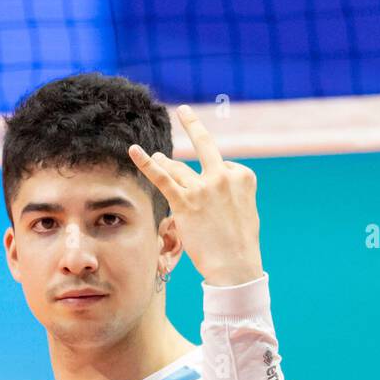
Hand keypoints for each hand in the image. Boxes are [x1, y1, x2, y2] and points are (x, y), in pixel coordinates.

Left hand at [128, 104, 262, 286]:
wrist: (236, 267)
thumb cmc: (241, 246)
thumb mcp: (246, 212)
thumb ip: (234, 194)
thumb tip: (221, 189)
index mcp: (244, 176)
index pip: (223, 167)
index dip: (215, 180)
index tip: (215, 195)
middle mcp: (224, 176)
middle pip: (205, 145)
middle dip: (193, 125)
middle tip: (183, 112)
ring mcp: (204, 187)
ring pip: (179, 168)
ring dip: (165, 162)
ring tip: (157, 157)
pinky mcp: (185, 201)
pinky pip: (162, 178)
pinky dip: (146, 164)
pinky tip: (134, 151)